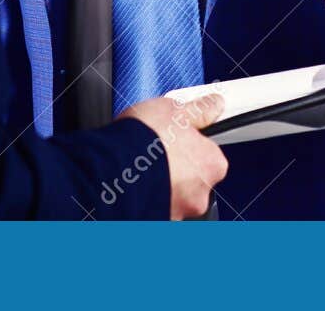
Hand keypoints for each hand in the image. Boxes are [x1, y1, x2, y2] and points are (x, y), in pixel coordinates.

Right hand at [117, 93, 228, 218]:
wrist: (111, 169)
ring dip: (161, 180)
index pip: (210, 152)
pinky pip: (153, 204)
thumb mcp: (176, 111)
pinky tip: (134, 179)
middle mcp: (200, 194)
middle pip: (193, 176)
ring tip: (142, 162)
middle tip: (159, 148)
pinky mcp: (153, 220)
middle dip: (178, 164)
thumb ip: (200, 109)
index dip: (192, 141)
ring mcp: (177, 210)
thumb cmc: (146, 141)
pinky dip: (145, 194)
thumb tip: (213, 104)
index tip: (180, 135)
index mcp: (212, 165)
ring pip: (172, 192)